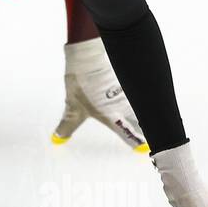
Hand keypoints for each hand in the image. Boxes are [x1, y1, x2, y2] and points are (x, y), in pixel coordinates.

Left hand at [52, 38, 148, 152]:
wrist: (88, 57)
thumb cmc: (82, 82)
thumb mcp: (72, 107)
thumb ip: (67, 125)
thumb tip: (59, 137)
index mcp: (111, 116)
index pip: (129, 134)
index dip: (137, 142)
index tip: (143, 149)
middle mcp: (123, 106)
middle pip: (141, 122)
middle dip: (144, 130)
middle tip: (148, 136)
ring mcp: (126, 94)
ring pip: (139, 108)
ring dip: (142, 116)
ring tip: (145, 123)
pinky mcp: (126, 83)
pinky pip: (134, 96)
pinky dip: (136, 101)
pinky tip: (134, 102)